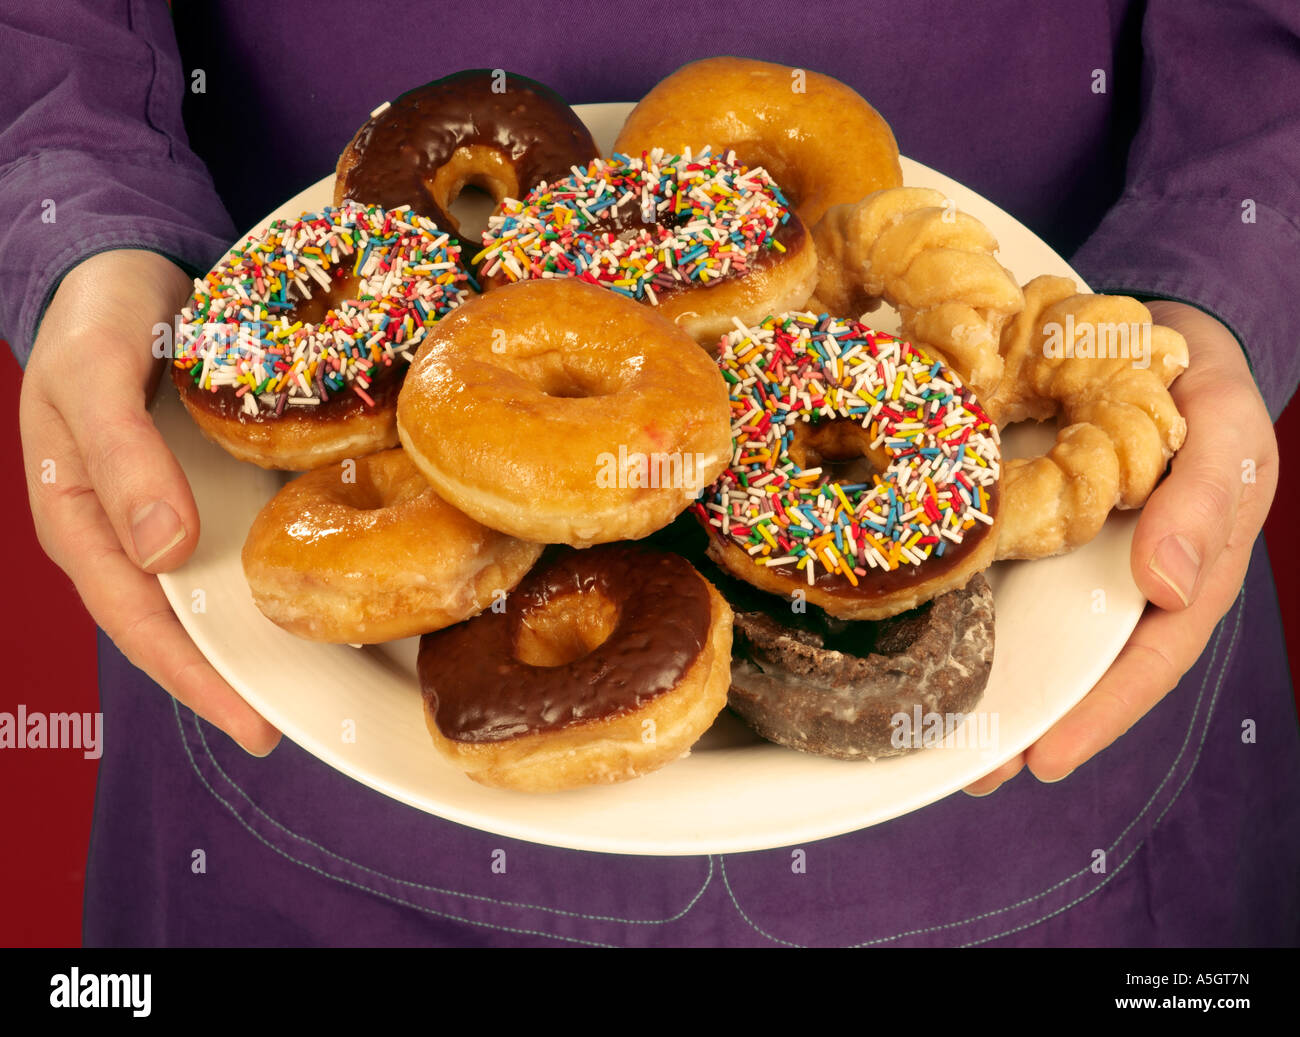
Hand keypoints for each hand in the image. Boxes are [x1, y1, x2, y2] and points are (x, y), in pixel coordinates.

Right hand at [19, 249, 280, 755]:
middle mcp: (123, 529)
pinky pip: (230, 546)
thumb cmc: (97, 318)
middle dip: (222, 680)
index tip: (250, 722)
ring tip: (308, 682)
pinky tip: (306, 592)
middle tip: (285, 726)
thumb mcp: (96, 378)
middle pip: (172, 625)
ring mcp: (162, 510)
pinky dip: (261, 577)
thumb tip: (162, 553)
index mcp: (80, 520)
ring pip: (204, 593)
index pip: (137, 621)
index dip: (191, 677)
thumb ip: (122, 459)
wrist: (126, 266)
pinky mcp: (201, 484)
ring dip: (248, 639)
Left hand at [965, 300, 1278, 794]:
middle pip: (1077, 665)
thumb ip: (1204, 505)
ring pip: (1028, 627)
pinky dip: (959, 599)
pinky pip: (994, 567)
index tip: (1044, 758)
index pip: (1145, 662)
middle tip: (968, 770)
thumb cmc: (1202, 387)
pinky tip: (913, 624)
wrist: (1150, 328)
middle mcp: (1119, 578)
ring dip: (983, 677)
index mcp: (1183, 574)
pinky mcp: (1027, 520)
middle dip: (1026, 722)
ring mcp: (1070, 553)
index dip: (1098, 715)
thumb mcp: (1226, 434)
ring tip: (928, 729)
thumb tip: (1168, 587)